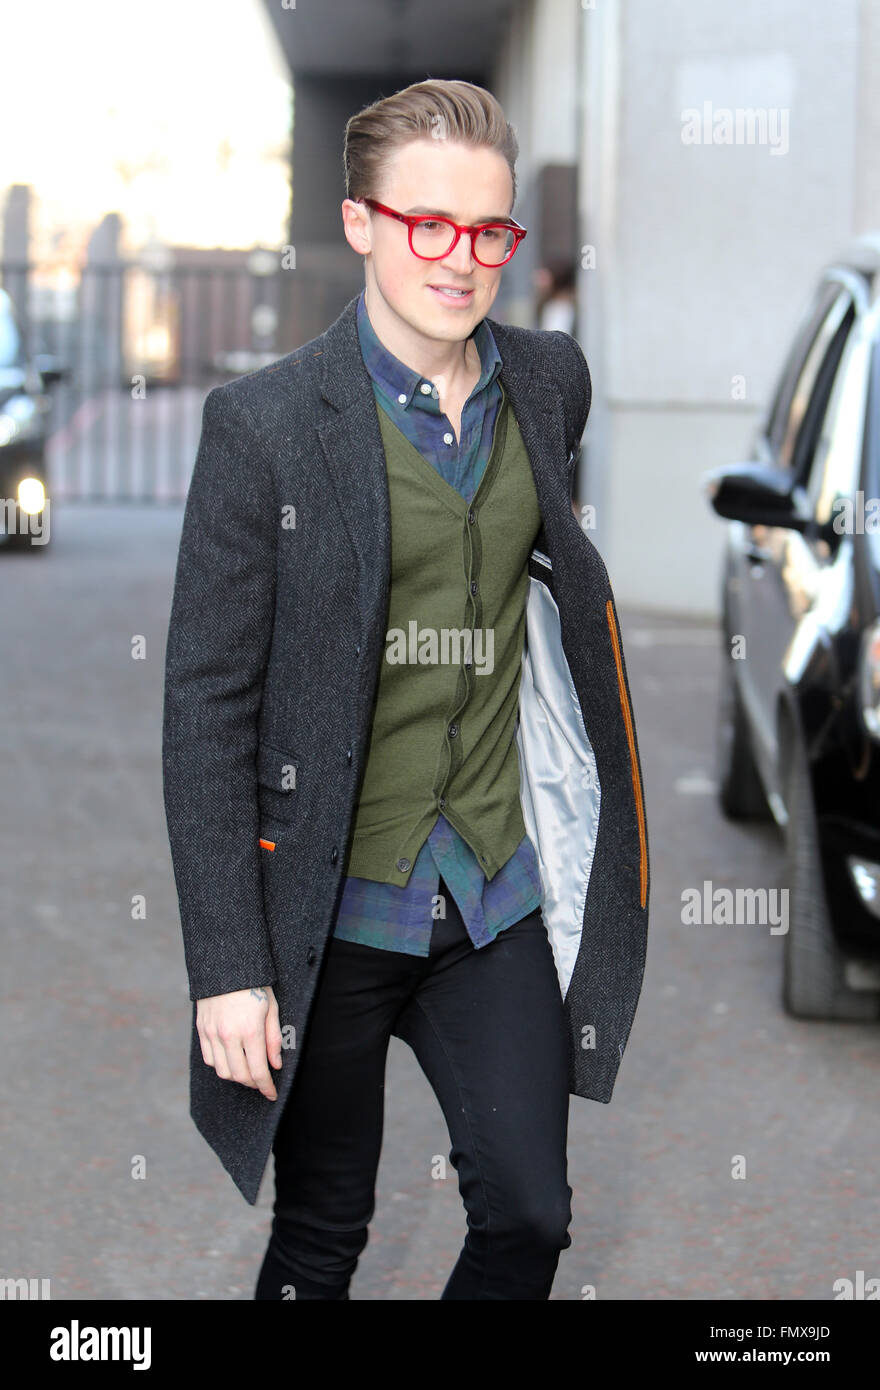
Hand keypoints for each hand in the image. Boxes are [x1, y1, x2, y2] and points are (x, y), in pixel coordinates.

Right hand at [196, 984, 282, 1099]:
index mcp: (250, 1030)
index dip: (267, 1088)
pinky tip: (232, 1060)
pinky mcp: (202, 1030)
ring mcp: (212, 1034)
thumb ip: (274, 1038)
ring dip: (237, 1077)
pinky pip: (210, 1059)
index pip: (259, 1071)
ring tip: (248, 1071)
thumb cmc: (254, 984)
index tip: (272, 1094)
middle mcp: (228, 1036)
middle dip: (253, 1085)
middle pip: (240, 1076)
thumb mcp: (272, 1007)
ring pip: (223, 1072)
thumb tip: (276, 1065)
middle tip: (262, 1083)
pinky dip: (221, 1065)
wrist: (225, 965)